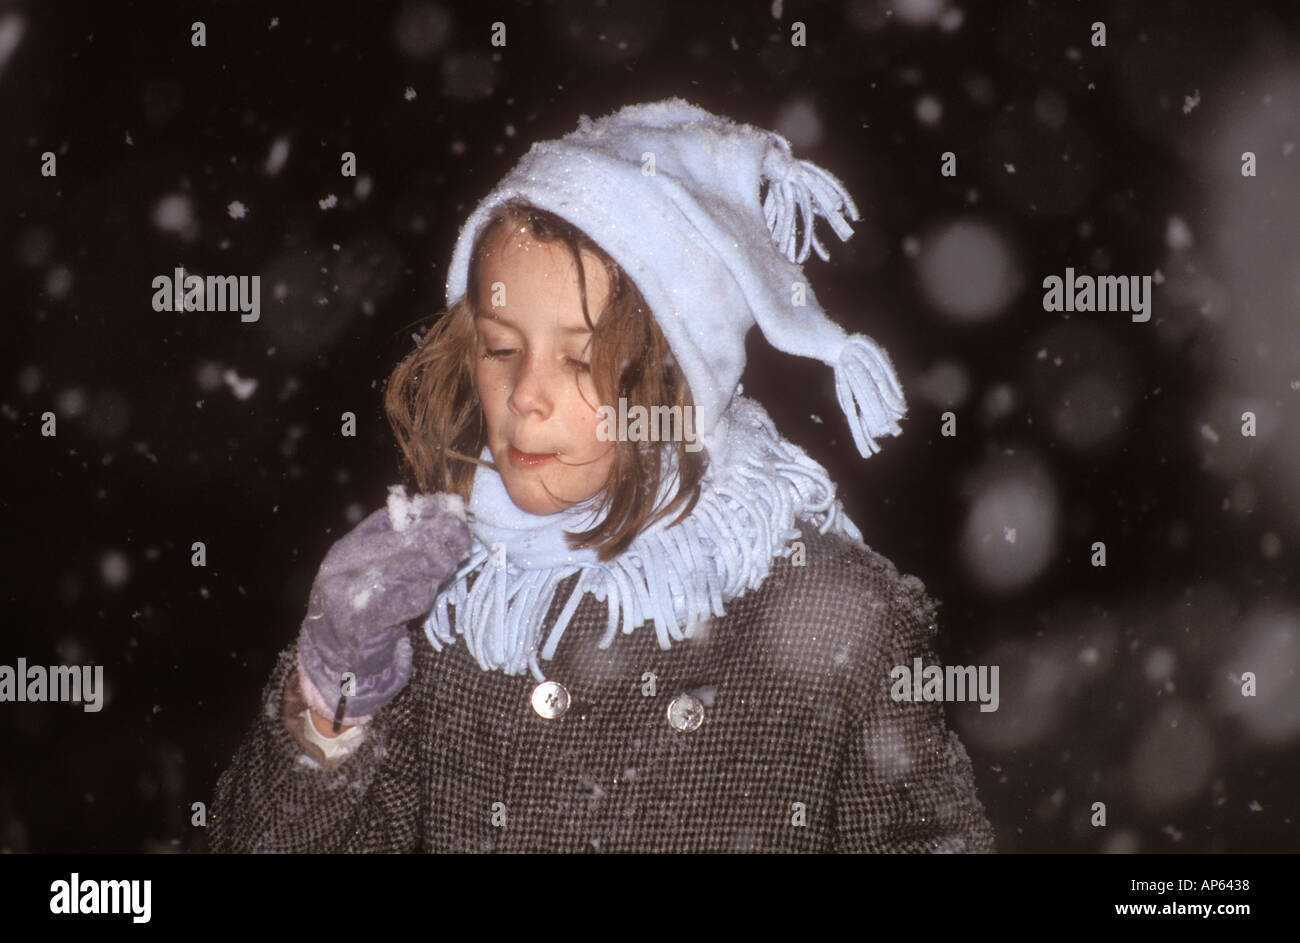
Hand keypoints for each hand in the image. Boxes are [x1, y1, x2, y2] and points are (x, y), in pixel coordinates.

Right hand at [296, 487, 472, 725]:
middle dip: (441, 539)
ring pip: (408, 565)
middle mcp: (344, 563)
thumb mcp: (379, 573)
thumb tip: (450, 519)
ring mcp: (347, 591)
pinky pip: (405, 599)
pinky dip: (423, 595)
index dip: (432, 513)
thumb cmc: (366, 614)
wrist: (335, 666)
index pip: (395, 515)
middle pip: (406, 538)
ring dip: (436, 567)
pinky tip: (426, 598)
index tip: (458, 516)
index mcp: (350, 545)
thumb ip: (406, 548)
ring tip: (445, 571)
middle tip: (461, 547)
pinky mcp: (360, 621)